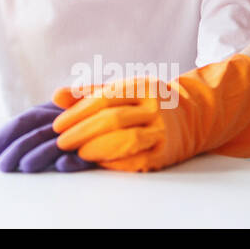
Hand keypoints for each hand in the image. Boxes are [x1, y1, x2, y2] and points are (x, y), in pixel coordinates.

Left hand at [0, 102, 97, 172]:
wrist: (120, 120)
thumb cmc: (72, 129)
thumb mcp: (41, 128)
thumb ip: (7, 138)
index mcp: (48, 113)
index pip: (18, 123)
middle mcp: (61, 118)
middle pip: (30, 127)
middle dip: (6, 144)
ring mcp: (81, 131)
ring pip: (55, 139)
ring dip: (36, 152)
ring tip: (17, 167)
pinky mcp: (101, 147)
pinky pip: (88, 153)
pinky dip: (75, 158)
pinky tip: (61, 165)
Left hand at [49, 53, 249, 171]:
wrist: (194, 116)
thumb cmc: (147, 103)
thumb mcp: (123, 91)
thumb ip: (88, 93)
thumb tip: (56, 96)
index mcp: (143, 87)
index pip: (105, 98)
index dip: (78, 112)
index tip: (58, 125)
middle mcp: (155, 107)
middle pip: (113, 119)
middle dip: (82, 131)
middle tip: (61, 141)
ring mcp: (163, 131)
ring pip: (127, 139)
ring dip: (97, 148)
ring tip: (78, 152)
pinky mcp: (167, 153)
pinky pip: (137, 159)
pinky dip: (114, 162)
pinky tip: (98, 161)